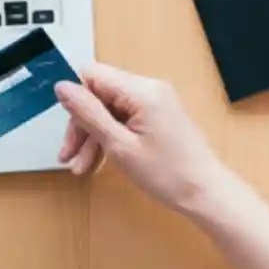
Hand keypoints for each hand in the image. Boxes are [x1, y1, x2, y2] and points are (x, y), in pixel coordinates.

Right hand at [54, 63, 229, 211]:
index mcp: (142, 90)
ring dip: (92, 136)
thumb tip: (63, 87)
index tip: (65, 126)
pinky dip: (110, 137)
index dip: (75, 98)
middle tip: (70, 157)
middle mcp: (149, 88)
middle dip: (82, 125)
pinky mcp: (158, 115)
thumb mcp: (119, 146)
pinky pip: (124, 118)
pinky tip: (98, 161)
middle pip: (100, 95)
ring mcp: (155, 102)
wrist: (205, 193)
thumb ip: (89, 114)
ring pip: (109, 110)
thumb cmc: (169, 174)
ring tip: (81, 167)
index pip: (93, 75)